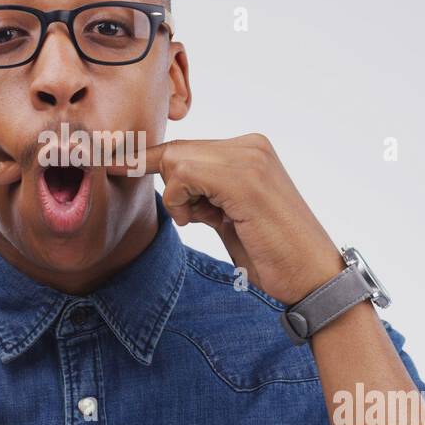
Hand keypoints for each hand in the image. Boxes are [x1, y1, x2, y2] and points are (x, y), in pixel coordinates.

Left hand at [107, 133, 344, 304]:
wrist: (313, 279)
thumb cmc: (271, 253)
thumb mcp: (226, 215)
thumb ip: (202, 194)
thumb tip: (168, 184)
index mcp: (250, 150)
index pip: (187, 147)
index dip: (147, 158)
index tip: (111, 161)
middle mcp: (251, 145)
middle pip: (177, 150)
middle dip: (156, 178)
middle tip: (166, 205)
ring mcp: (249, 157)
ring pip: (177, 159)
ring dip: (177, 197)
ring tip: (201, 219)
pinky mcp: (243, 178)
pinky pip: (184, 175)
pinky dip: (181, 200)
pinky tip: (200, 219)